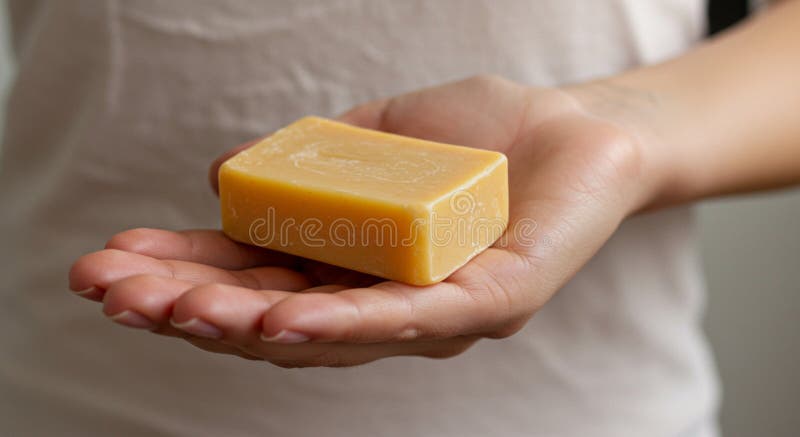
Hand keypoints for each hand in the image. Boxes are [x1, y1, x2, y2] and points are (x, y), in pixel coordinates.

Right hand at [69, 75, 656, 366]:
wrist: (576, 128)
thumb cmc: (476, 136)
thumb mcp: (371, 138)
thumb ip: (303, 162)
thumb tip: (220, 176)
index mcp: (349, 267)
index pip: (253, 282)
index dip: (180, 276)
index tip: (108, 264)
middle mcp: (383, 303)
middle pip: (273, 317)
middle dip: (185, 308)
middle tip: (108, 291)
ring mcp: (435, 313)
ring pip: (329, 332)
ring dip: (243, 325)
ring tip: (169, 311)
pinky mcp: (491, 303)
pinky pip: (411, 319)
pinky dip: (342, 326)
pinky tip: (280, 326)